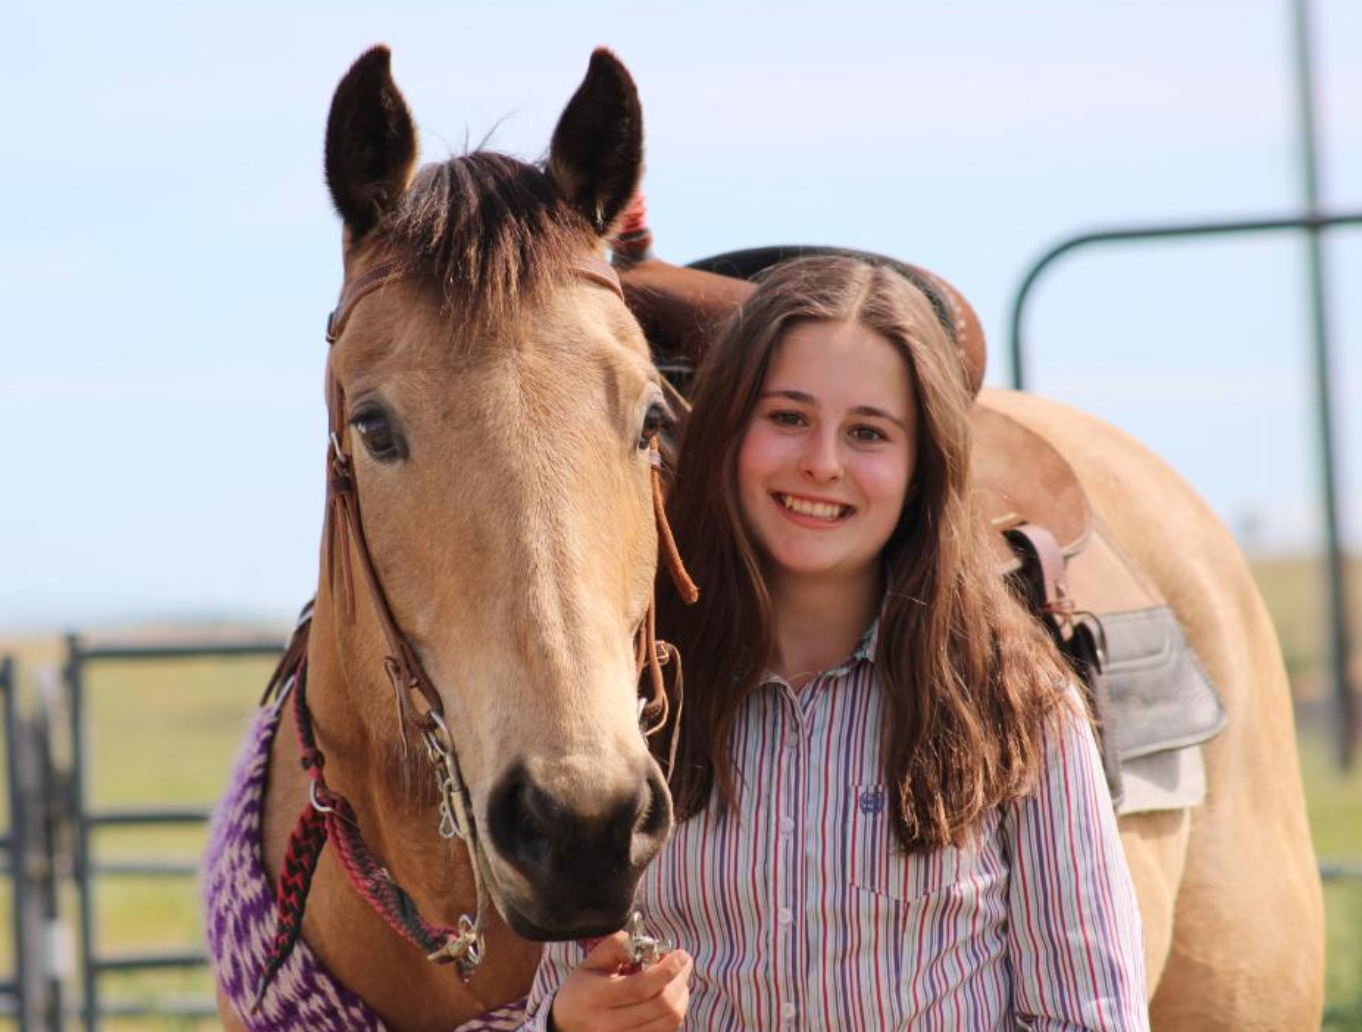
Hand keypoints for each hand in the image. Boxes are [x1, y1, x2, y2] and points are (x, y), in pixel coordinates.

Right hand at [550, 931, 692, 1031]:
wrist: (566, 1026)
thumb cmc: (582, 989)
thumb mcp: (591, 963)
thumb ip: (615, 947)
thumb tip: (643, 942)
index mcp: (596, 997)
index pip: (640, 987)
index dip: (667, 971)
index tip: (682, 955)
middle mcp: (608, 1025)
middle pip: (660, 1006)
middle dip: (679, 981)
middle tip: (683, 964)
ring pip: (668, 1023)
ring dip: (681, 998)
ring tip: (678, 980)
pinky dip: (675, 1014)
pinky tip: (672, 999)